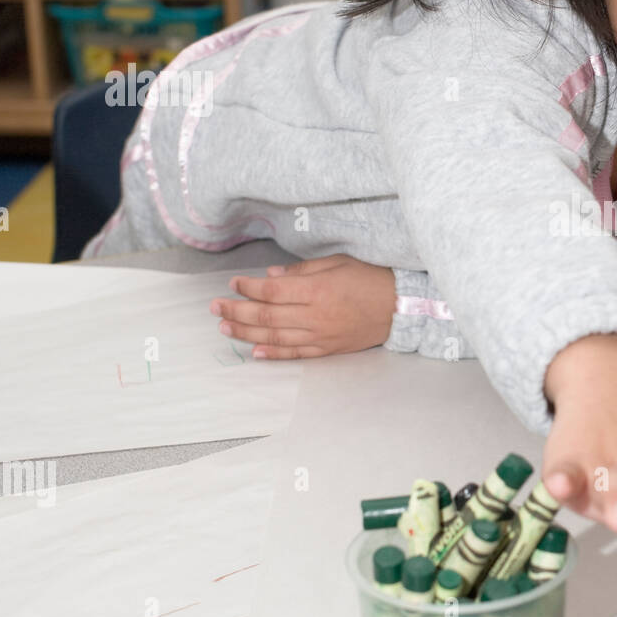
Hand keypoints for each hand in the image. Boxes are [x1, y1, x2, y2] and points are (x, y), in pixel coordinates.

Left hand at [209, 254, 395, 358]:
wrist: (401, 306)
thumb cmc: (371, 278)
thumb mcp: (338, 263)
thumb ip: (303, 270)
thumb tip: (271, 276)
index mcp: (317, 290)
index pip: (271, 290)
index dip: (248, 287)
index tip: (233, 283)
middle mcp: (315, 315)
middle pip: (266, 316)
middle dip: (236, 311)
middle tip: (215, 308)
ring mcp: (321, 335)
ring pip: (275, 337)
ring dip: (246, 334)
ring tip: (225, 329)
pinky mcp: (328, 349)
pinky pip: (295, 353)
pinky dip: (273, 354)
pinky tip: (255, 352)